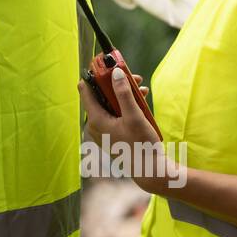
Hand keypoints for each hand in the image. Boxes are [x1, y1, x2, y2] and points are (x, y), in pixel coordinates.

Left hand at [81, 67, 174, 192]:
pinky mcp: (111, 134)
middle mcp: (95, 125)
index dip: (95, 76)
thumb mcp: (134, 116)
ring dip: (124, 94)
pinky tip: (140, 102)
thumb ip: (124, 93)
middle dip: (116, 84)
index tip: (105, 65)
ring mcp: (102, 131)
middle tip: (132, 77)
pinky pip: (115, 114)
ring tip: (141, 90)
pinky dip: (126, 106)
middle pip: (101, 96)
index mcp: (95, 120)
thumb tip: (115, 73)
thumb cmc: (141, 145)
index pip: (86, 90)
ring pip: (110, 104)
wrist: (150, 171)